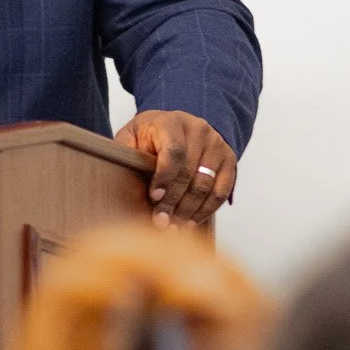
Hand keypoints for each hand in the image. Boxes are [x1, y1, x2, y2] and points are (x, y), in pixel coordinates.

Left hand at [116, 109, 235, 225]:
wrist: (178, 125)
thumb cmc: (150, 135)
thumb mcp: (132, 136)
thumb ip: (127, 153)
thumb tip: (122, 179)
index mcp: (172, 122)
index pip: (174, 151)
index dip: (164, 177)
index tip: (154, 197)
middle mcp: (199, 129)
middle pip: (189, 172)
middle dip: (173, 201)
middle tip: (161, 222)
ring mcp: (216, 144)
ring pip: (205, 185)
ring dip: (189, 210)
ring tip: (174, 226)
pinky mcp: (228, 159)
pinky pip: (221, 191)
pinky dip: (206, 210)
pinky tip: (191, 221)